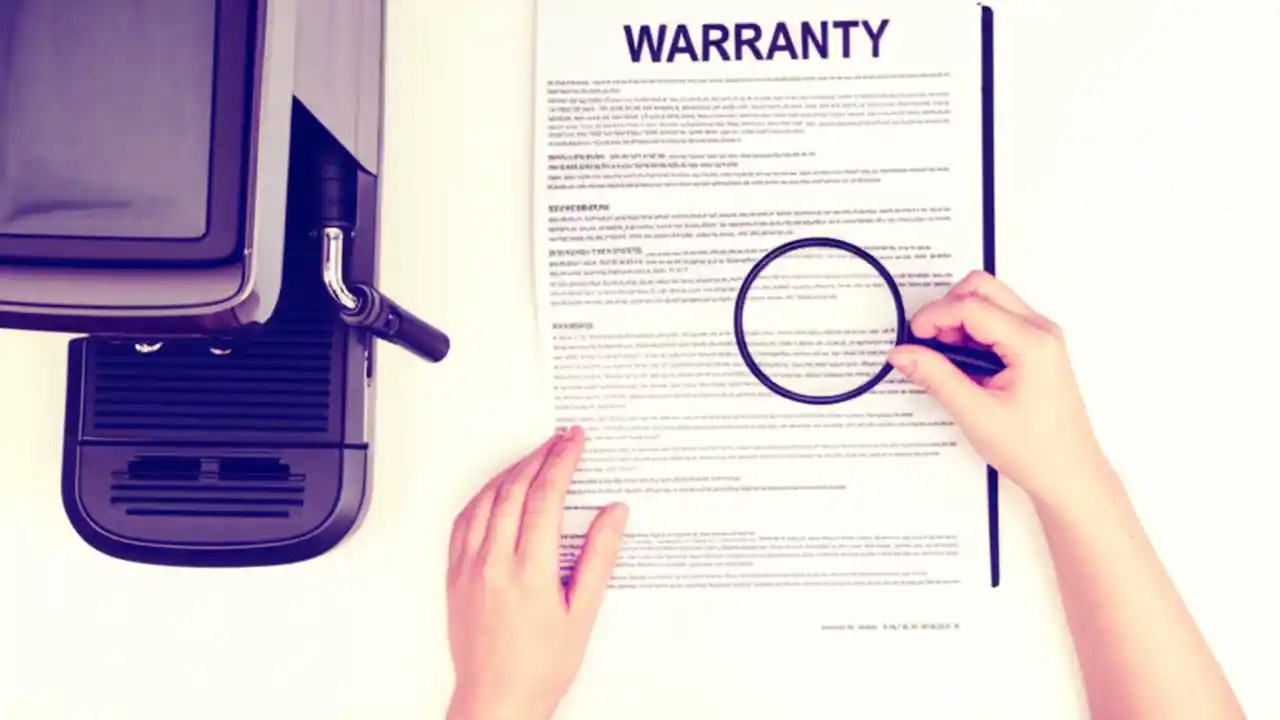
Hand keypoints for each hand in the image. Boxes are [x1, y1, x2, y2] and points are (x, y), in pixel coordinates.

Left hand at [446, 426, 628, 719]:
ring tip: (534, 455)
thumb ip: (598, 558)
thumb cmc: (539, 668)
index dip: (562, 462)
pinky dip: (482, 496)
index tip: (575, 442)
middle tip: (561, 439)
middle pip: (516, 489)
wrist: (496, 701)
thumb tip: (613, 515)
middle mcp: (494, 563)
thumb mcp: (582, 614)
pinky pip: (463, 521)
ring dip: (512, 470)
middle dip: (541, 456)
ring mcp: (469, 567)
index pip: (546, 497)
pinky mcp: (454, 575)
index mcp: (529, 571)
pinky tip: (495, 489)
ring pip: (486, 500)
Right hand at [887, 271, 1110, 508]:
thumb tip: (904, 354)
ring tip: (943, 359)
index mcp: (1032, 343)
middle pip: (983, 289)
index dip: (934, 316)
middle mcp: (1040, 332)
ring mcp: (1040, 338)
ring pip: (989, 302)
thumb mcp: (976, 413)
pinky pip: (997, 322)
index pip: (972, 307)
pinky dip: (971, 333)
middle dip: (947, 308)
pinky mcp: (1034, 349)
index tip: (911, 337)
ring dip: (959, 320)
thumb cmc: (1036, 450)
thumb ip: (936, 377)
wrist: (1069, 475)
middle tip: (927, 342)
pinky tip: (961, 365)